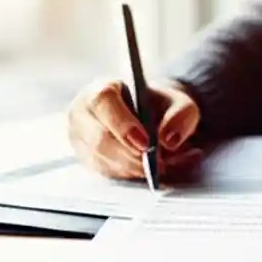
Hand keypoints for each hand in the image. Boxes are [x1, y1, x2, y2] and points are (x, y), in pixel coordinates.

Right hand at [67, 78, 203, 179]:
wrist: (147, 116)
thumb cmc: (158, 107)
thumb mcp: (178, 103)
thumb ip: (181, 115)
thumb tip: (168, 140)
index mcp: (101, 89)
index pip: (104, 102)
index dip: (123, 124)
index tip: (146, 143)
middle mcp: (83, 113)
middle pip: (99, 138)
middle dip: (131, 155)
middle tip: (158, 163)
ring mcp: (80, 138)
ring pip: (101, 159)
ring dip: (132, 167)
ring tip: (157, 166)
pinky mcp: (85, 158)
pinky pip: (103, 171)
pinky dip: (127, 173)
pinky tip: (144, 169)